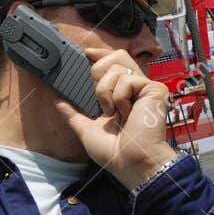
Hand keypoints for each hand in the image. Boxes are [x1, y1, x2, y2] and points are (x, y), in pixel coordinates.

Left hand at [54, 48, 176, 189]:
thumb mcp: (87, 129)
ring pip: (117, 68)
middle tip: (100, 97)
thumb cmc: (113, 151)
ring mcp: (146, 88)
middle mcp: (135, 88)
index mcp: (121, 95)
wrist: (129, 161)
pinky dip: (119, 98)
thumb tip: (59, 102)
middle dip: (99, 72)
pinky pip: (128, 80)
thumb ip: (74, 114)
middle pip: (117, 56)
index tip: (86, 53)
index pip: (114, 63)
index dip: (101, 54)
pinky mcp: (154, 90)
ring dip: (106, 93)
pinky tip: (126, 113)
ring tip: (114, 113)